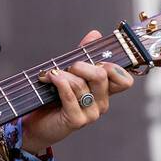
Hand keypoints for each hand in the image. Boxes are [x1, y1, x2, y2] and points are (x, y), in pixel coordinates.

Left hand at [19, 29, 134, 150]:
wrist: (36, 126)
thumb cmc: (53, 99)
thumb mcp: (70, 74)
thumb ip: (83, 55)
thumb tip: (95, 34)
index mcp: (105, 92)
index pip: (124, 80)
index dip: (113, 67)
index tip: (95, 61)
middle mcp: (102, 103)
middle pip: (102, 76)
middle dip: (81, 65)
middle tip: (67, 67)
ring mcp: (91, 114)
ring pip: (82, 84)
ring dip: (63, 74)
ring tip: (49, 74)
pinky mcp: (76, 121)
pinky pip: (70, 96)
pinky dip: (60, 83)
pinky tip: (50, 77)